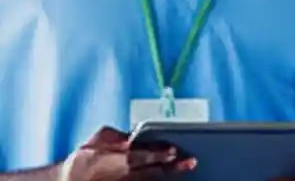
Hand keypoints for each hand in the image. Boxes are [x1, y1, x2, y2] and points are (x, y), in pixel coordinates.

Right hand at [59, 127, 195, 179]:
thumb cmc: (84, 159)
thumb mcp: (95, 141)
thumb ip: (114, 136)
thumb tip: (130, 136)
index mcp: (116, 159)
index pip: (141, 156)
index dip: (158, 154)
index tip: (174, 151)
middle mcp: (123, 174)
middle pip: (152, 172)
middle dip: (172, 167)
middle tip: (191, 162)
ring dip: (167, 177)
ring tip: (186, 169)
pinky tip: (169, 179)